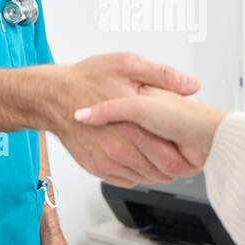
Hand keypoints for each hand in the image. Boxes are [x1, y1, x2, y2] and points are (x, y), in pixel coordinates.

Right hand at [47, 53, 200, 186]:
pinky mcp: (95, 167)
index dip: (185, 158)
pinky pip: (125, 180)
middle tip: (175, 148)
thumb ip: (163, 76)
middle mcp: (119, 150)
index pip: (171, 160)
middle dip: (172, 164)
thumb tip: (192, 85)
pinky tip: (136, 154)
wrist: (52, 95)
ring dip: (153, 169)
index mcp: (132, 126)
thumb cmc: (87, 78)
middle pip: (160, 174)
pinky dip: (134, 172)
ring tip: (156, 149)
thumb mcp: (128, 64)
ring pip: (143, 178)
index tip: (187, 147)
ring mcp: (106, 162)